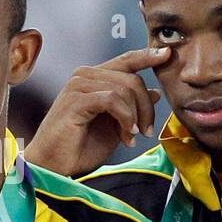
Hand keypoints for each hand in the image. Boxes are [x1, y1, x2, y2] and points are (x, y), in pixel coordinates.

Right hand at [22, 47, 169, 175]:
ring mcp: (78, 86)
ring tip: (131, 137)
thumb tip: (154, 91)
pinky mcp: (75, 100)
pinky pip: (112, 100)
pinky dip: (124, 117)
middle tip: (146, 131)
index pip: (126, 60)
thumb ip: (131, 107)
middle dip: (146, 107)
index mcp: (93, 78)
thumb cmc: (79, 147)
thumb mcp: (114, 125)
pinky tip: (125, 135)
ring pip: (124, 89)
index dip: (147, 56)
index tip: (167, 56)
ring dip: (135, 116)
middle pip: (131, 78)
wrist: (54, 165)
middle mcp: (84, 76)